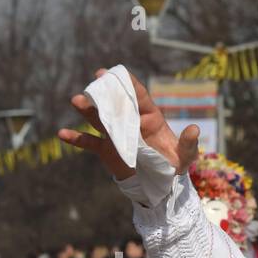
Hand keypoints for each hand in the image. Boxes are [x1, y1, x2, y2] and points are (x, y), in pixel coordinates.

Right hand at [59, 69, 198, 180]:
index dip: (127, 83)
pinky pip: (89, 142)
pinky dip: (76, 139)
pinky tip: (62, 135)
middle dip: (105, 92)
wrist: (160, 184)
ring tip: (77, 101)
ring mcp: (116, 134)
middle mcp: (130, 121)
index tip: (115, 73)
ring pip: (99, 118)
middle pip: (115, 103)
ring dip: (88, 110)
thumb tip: (195, 129)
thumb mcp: (186, 157)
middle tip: (95, 81)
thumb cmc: (174, 165)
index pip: (138, 96)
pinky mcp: (107, 149)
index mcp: (150, 117)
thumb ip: (189, 143)